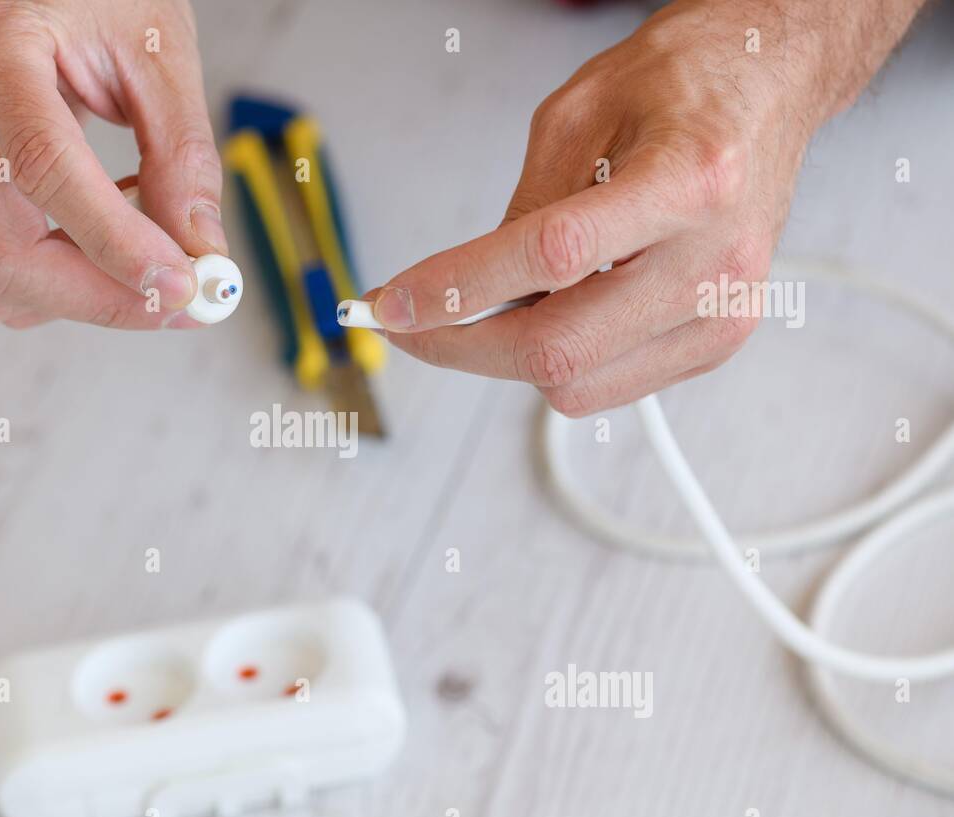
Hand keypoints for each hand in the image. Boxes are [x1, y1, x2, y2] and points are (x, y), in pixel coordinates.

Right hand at [0, 0, 225, 329]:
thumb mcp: (161, 51)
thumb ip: (183, 153)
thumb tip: (199, 250)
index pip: (45, 168)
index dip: (115, 243)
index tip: (179, 284)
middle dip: (98, 298)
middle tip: (176, 303)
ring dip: (81, 294)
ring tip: (144, 251)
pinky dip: (60, 278)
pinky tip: (104, 235)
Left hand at [369, 0, 926, 414]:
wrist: (768, 90)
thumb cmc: (682, 85)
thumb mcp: (577, 112)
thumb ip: (523, 207)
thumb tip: (466, 292)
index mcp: (688, 179)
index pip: (550, 257)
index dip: (457, 289)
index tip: (392, 304)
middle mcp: (715, 259)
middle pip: (558, 348)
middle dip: (460, 346)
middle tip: (412, 324)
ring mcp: (723, 311)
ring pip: (576, 385)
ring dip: (508, 356)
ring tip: (495, 304)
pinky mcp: (718, 342)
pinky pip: (609, 387)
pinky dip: (560, 361)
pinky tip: (555, 311)